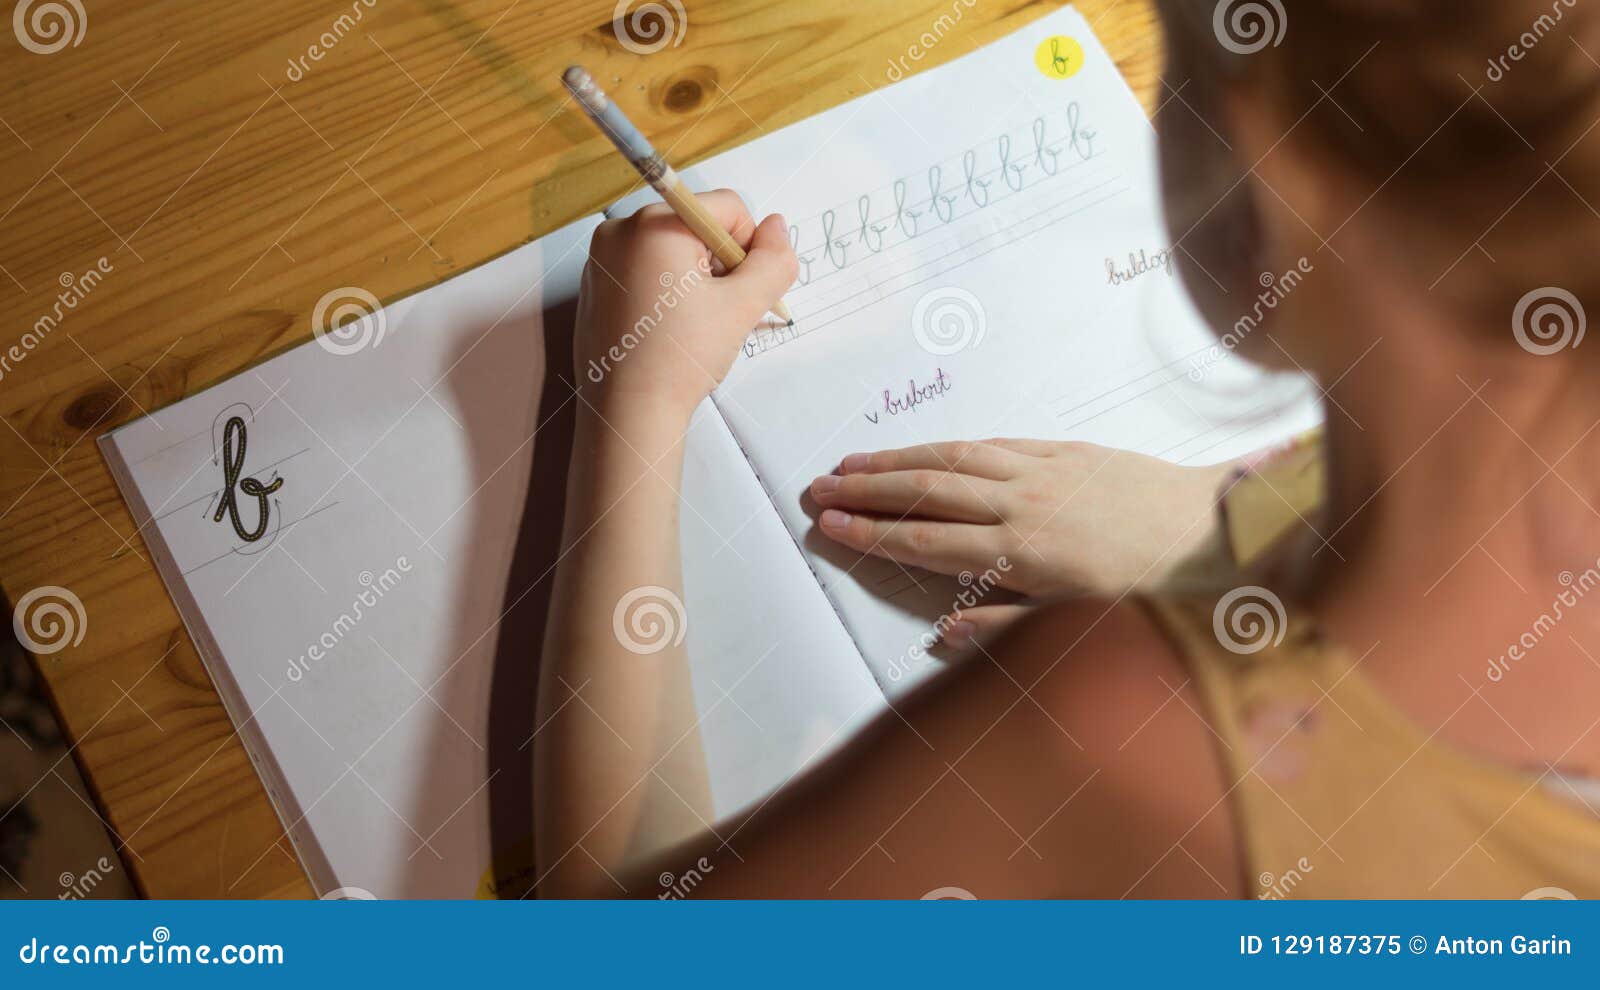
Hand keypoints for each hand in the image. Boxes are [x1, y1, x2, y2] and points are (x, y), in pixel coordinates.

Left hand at [575, 190, 796, 421]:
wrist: (627, 415)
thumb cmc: (680, 358)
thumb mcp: (742, 307)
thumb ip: (773, 261)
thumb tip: (777, 228)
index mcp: (653, 223)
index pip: (727, 208)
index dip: (747, 249)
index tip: (738, 291)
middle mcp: (619, 231)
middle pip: (697, 227)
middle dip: (719, 265)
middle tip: (716, 313)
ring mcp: (601, 260)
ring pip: (673, 252)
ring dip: (696, 281)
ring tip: (692, 326)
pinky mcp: (595, 287)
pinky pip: (646, 272)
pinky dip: (667, 293)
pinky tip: (668, 331)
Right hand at [810, 439, 1231, 604]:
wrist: (1222, 533)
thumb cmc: (1157, 594)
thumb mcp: (1084, 628)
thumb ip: (1008, 630)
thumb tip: (942, 633)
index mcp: (1024, 555)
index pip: (926, 541)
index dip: (872, 534)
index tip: (830, 525)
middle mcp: (1023, 505)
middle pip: (927, 491)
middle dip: (868, 488)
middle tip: (818, 487)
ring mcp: (1044, 471)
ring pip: (954, 457)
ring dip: (898, 458)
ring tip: (853, 460)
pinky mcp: (1067, 451)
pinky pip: (995, 441)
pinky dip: (951, 444)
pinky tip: (926, 448)